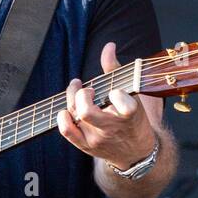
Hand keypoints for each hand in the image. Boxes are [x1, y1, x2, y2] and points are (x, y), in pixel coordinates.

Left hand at [56, 41, 156, 169]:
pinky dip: (62, 117)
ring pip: (74, 116)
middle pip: (87, 112)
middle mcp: (112, 128)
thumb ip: (116, 69)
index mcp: (129, 115)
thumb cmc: (133, 118)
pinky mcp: (85, 146)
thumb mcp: (132, 95)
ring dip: (72, 98)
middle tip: (89, 91)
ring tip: (77, 90)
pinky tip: (67, 108)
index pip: (125, 105)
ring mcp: (97, 138)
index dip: (118, 95)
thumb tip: (108, 45)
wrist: (135, 152)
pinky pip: (66, 131)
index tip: (116, 93)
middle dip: (83, 94)